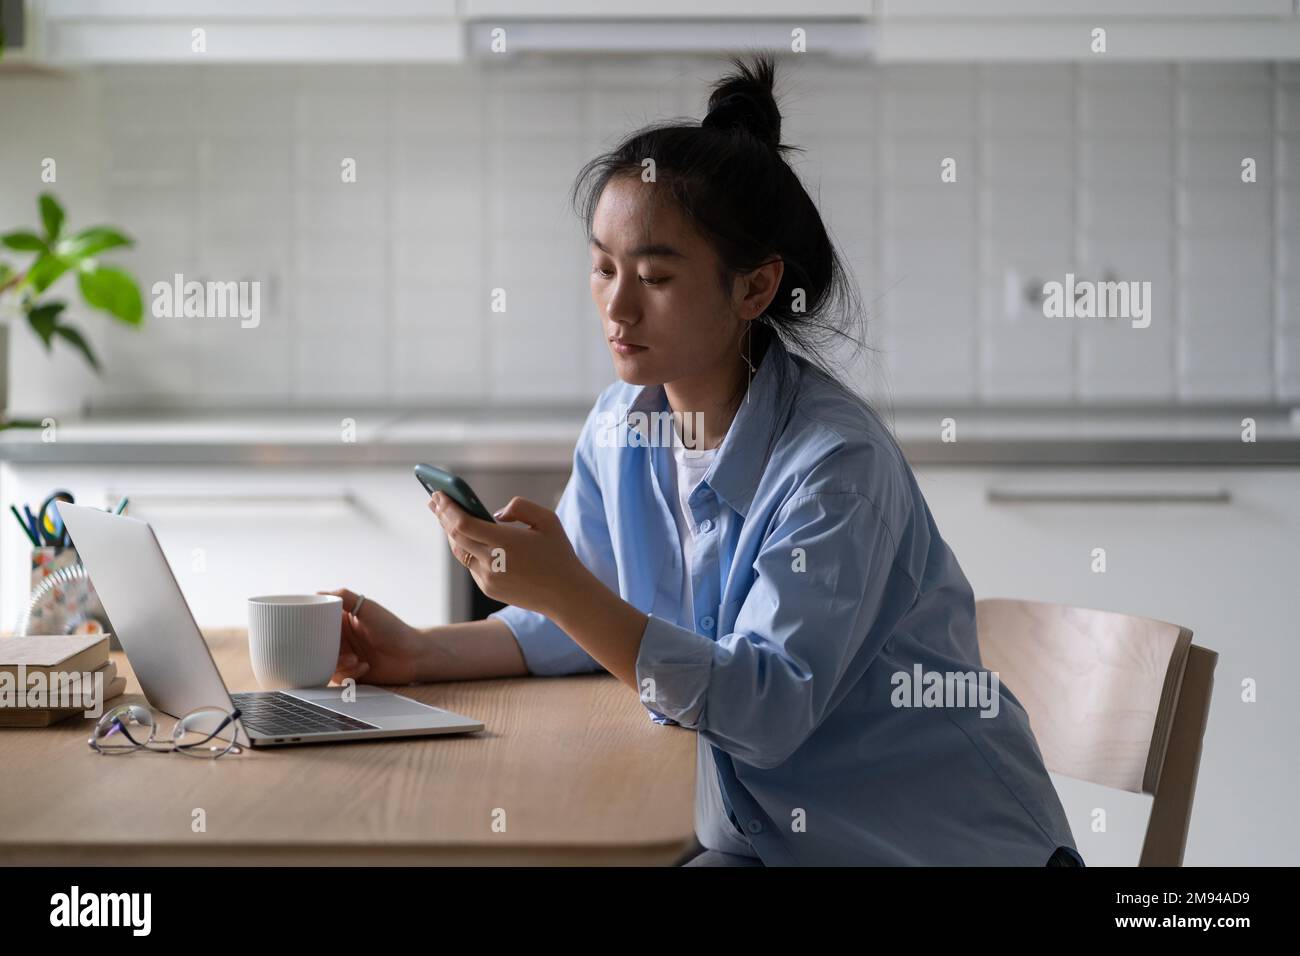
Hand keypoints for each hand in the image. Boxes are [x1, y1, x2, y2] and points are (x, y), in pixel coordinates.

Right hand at [316, 588, 426, 685]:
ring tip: (355, 659)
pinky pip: (339, 677)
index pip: (318, 623)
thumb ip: (345, 597)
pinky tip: (365, 666)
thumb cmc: (393, 629)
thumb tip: (318, 593)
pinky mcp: (351, 672)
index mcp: (342, 621)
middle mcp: (341, 639)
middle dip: (322, 649)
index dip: (312, 627)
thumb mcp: (368, 607)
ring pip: (325, 663)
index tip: (307, 630)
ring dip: (338, 663)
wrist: (413, 654)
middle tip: (337, 648)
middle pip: (317, 645)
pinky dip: (350, 673)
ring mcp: (346, 656)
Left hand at [430, 493, 590, 617]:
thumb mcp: (547, 519)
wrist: (566, 594)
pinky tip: (462, 536)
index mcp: (506, 542)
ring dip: (450, 532)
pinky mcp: (489, 588)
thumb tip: (495, 514)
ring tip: (444, 515)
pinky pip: (471, 564)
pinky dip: (466, 547)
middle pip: (455, 536)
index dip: (448, 508)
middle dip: (442, 516)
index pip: (463, 523)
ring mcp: (488, 578)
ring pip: (460, 551)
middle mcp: (492, 562)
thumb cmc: (558, 553)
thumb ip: (519, 507)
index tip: (439, 493)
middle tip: (434, 499)